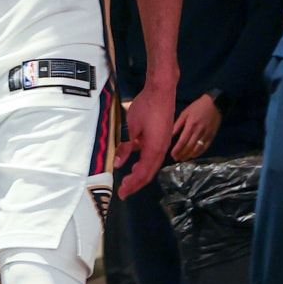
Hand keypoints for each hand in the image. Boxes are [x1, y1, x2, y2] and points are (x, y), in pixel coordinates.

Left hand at [115, 78, 176, 194]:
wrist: (162, 90)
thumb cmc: (147, 106)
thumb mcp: (131, 127)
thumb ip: (125, 146)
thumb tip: (117, 163)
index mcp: (154, 148)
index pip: (142, 173)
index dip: (132, 185)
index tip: (122, 193)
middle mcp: (162, 149)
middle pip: (149, 173)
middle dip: (136, 183)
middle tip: (123, 191)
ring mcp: (164, 143)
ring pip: (152, 165)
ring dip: (141, 174)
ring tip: (128, 181)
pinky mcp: (164, 138)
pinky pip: (154, 157)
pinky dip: (145, 164)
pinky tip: (136, 163)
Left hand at [170, 93, 221, 162]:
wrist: (215, 104)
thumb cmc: (197, 107)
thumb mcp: (185, 113)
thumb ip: (177, 124)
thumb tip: (170, 135)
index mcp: (191, 125)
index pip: (182, 141)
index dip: (177, 149)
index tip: (172, 154)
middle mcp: (198, 131)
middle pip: (189, 146)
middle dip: (182, 154)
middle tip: (176, 158)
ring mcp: (206, 134)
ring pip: (197, 148)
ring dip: (189, 155)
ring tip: (183, 159)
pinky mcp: (212, 136)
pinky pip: (205, 147)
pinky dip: (199, 153)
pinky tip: (193, 156)